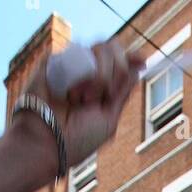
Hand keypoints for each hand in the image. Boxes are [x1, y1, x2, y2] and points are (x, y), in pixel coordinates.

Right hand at [14, 41, 142, 168]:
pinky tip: (73, 93)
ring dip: (100, 76)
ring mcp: (72, 64)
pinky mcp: (56, 59)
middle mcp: (89, 73)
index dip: (132, 57)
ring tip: (82, 99)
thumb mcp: (109, 119)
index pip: (121, 61)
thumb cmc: (77, 140)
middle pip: (115, 50)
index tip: (144, 59)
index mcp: (103, 87)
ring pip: (101, 48)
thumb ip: (122, 92)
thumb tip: (139, 66)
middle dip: (116, 72)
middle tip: (102, 96)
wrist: (47, 143)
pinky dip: (82, 73)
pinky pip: (79, 51)